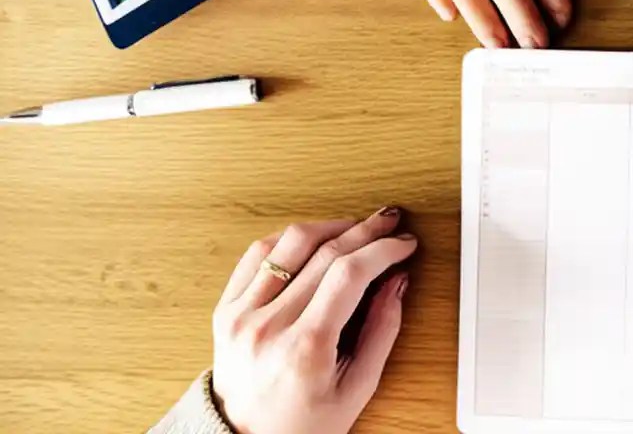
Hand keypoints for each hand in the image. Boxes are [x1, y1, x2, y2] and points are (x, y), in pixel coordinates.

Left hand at [211, 208, 417, 433]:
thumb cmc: (301, 424)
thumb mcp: (357, 389)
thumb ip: (382, 332)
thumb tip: (397, 282)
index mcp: (304, 349)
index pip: (350, 274)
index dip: (383, 249)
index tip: (404, 243)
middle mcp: (268, 326)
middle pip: (325, 252)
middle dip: (366, 231)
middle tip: (390, 223)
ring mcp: (241, 315)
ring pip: (290, 243)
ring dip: (330, 226)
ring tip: (355, 228)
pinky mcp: (226, 308)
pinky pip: (258, 254)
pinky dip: (289, 239)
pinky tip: (313, 240)